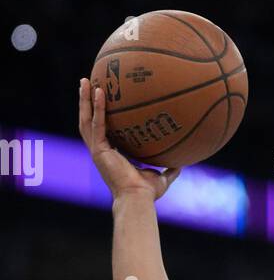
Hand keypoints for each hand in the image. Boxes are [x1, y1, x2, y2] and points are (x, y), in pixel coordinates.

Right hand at [78, 78, 180, 201]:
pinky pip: (97, 123)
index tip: (103, 100)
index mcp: (111, 154)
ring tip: (85, 80)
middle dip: (86, 102)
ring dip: (84, 99)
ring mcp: (97, 150)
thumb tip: (183, 162)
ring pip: (86, 119)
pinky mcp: (98, 150)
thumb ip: (170, 168)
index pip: (103, 130)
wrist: (138, 199)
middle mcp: (101, 150)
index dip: (100, 115)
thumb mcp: (162, 176)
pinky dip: (97, 107)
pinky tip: (99, 91)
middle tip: (87, 82)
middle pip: (89, 121)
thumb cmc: (147, 192)